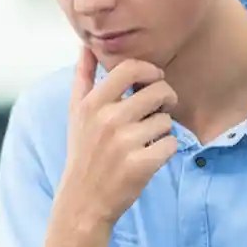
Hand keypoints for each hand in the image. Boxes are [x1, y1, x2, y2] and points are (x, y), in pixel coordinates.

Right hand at [58, 46, 178, 226]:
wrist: (83, 201)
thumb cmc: (83, 153)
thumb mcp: (75, 113)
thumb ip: (83, 77)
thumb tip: (86, 45)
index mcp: (92, 103)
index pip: (130, 67)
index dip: (150, 70)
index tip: (154, 80)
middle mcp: (108, 119)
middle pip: (157, 91)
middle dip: (165, 98)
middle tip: (161, 108)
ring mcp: (125, 142)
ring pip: (166, 120)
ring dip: (162, 129)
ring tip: (146, 140)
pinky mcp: (141, 164)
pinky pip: (171, 144)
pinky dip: (166, 150)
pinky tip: (150, 157)